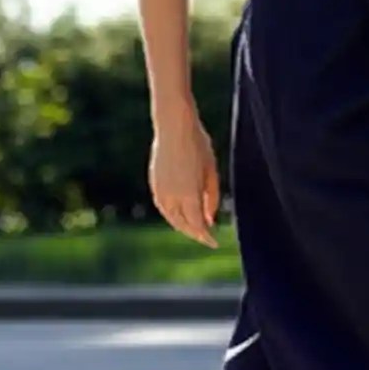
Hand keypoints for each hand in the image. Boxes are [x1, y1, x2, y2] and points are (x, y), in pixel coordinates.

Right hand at [149, 109, 219, 247]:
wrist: (174, 126)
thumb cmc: (198, 145)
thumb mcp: (211, 171)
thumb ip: (211, 198)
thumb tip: (210, 220)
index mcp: (189, 195)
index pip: (198, 226)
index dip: (206, 237)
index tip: (214, 243)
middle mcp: (173, 197)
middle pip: (183, 225)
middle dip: (195, 233)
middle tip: (206, 237)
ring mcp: (161, 190)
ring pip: (171, 218)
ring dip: (182, 226)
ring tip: (194, 227)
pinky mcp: (154, 184)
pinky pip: (163, 207)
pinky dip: (172, 215)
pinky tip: (179, 214)